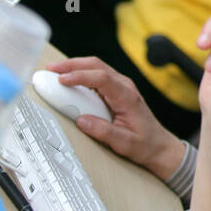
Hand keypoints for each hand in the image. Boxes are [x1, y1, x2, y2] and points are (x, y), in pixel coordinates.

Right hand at [46, 57, 183, 179]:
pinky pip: (97, 75)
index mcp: (127, 97)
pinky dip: (80, 73)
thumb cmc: (145, 144)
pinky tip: (68, 78)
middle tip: (51, 69)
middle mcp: (125, 86)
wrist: (159, 145)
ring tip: (54, 71)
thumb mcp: (124, 143)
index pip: (101, 77)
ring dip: (74, 66)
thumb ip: (103, 132)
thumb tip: (82, 121)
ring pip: (96, 66)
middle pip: (96, 65)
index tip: (62, 80)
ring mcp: (121, 86)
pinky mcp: (116, 90)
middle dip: (72, 64)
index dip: (80, 76)